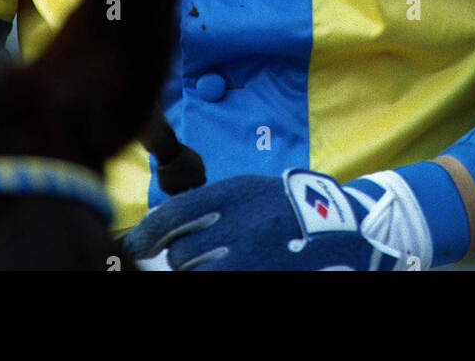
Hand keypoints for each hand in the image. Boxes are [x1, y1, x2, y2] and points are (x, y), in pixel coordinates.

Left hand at [125, 168, 415, 270]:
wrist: (340, 226)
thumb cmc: (285, 206)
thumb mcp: (248, 191)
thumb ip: (210, 206)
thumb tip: (166, 230)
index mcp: (233, 194)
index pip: (172, 215)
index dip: (145, 235)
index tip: (134, 248)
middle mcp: (238, 226)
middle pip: (182, 256)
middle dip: (182, 261)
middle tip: (193, 261)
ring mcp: (250, 258)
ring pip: (197, 275)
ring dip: (200, 274)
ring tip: (218, 266)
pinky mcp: (260, 277)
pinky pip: (219, 283)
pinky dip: (217, 280)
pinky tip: (226, 271)